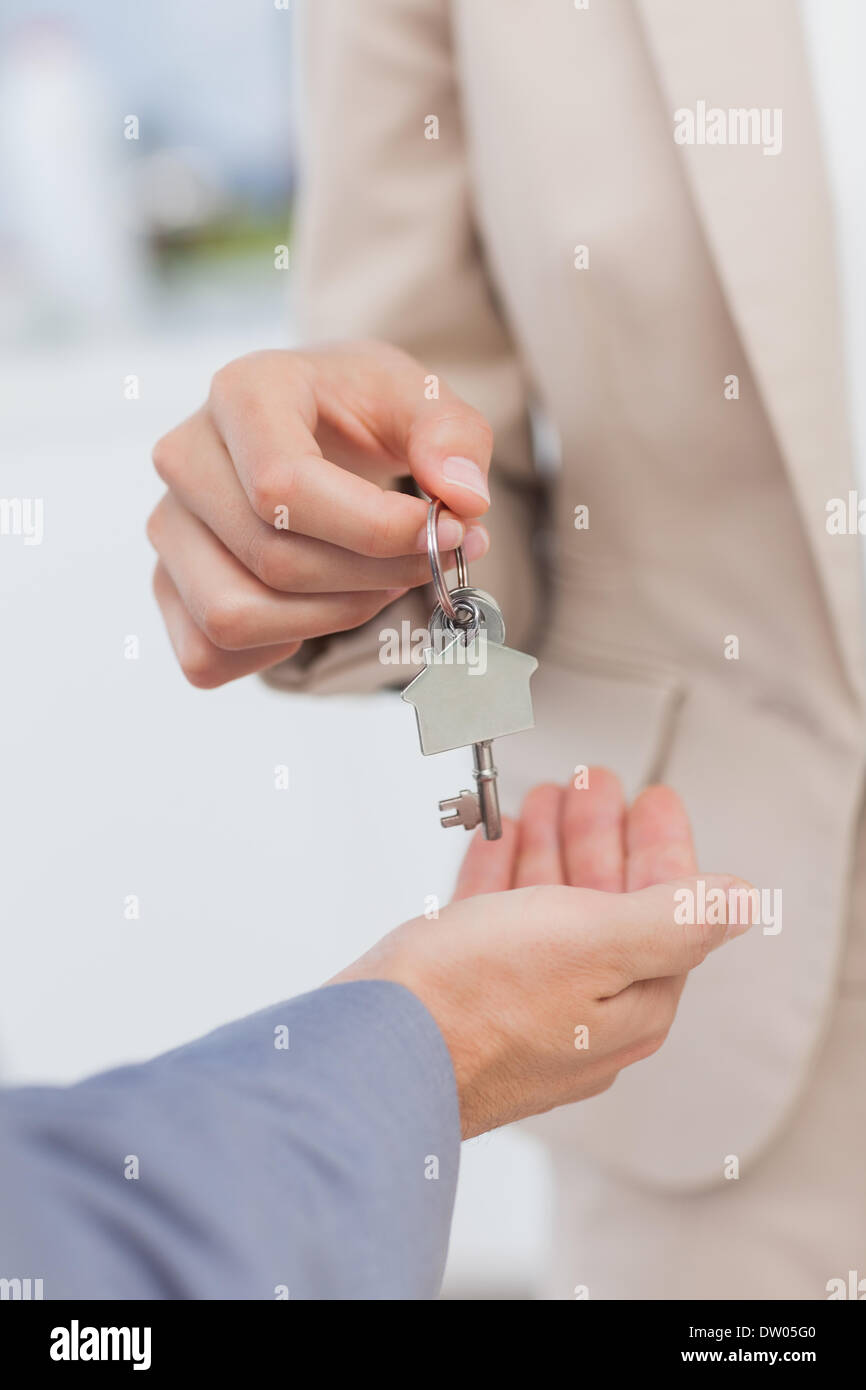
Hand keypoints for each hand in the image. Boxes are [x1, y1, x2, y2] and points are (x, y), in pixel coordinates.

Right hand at [147, 341, 491, 687]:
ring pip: (233, 616)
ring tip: (376, 584)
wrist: (315, 425)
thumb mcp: (423, 399)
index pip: (283, 485)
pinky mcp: (166, 584)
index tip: (447, 533)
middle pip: (270, 558)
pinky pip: (206, 655)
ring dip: (328, 619)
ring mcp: (168, 525)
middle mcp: (185, 456)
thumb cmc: (362, 413)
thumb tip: (461, 497)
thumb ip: (455, 437)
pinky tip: (317, 607)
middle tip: (429, 562)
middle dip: (371, 578)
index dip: (375, 529)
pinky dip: (275, 649)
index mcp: (242, 392)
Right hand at [334, 772, 752, 1138]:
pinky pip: (494, 925)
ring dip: (550, 848)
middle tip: (592, 784)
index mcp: (628, 1003)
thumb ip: (672, 919)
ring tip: (542, 796)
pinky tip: (495, 843)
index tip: (656, 798)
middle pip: (604, 905)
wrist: (369, 1055)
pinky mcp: (465, 998)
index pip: (665, 912)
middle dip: (600, 836)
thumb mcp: (592, 941)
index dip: (662, 847)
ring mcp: (520, 1007)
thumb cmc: (475, 1003)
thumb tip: (744, 902)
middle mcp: (580, 1012)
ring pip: (546, 911)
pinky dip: (500, 877)